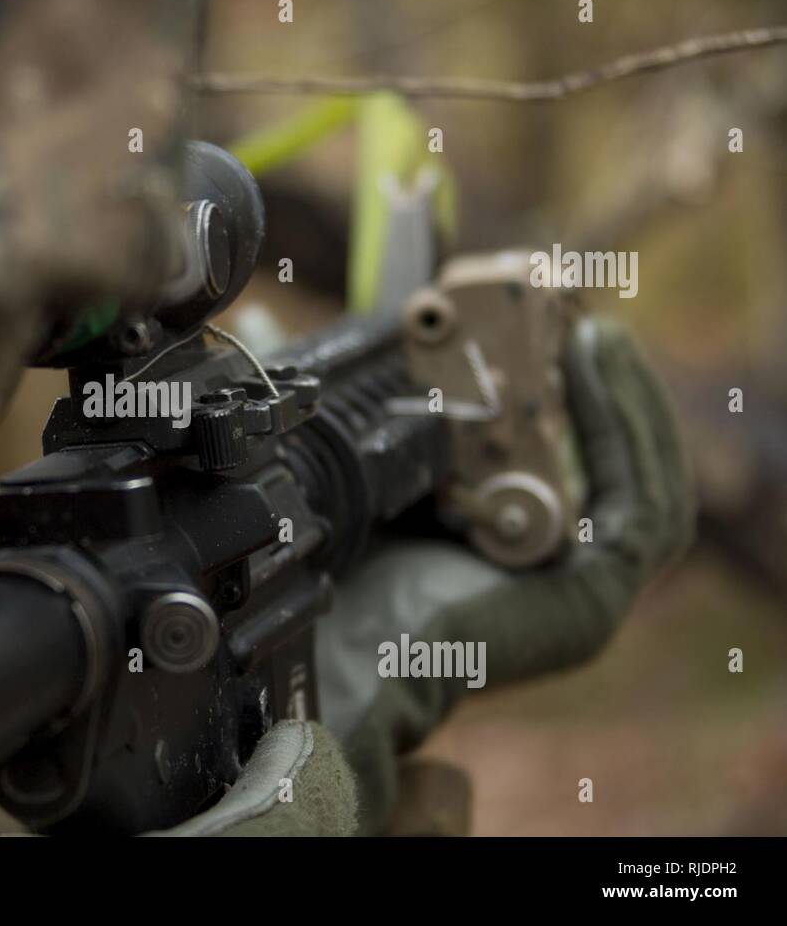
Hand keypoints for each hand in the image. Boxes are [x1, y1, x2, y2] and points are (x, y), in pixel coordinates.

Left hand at [314, 316, 695, 833]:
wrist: (334, 644)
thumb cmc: (347, 578)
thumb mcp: (395, 492)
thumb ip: (422, 444)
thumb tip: (398, 355)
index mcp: (524, 568)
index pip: (590, 484)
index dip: (592, 416)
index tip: (569, 344)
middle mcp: (563, 585)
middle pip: (628, 484)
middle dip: (620, 403)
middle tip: (594, 333)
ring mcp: (584, 597)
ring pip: (645, 493)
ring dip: (629, 410)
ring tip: (598, 340)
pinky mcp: (592, 599)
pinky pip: (635, 510)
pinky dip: (622, 439)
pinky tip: (591, 379)